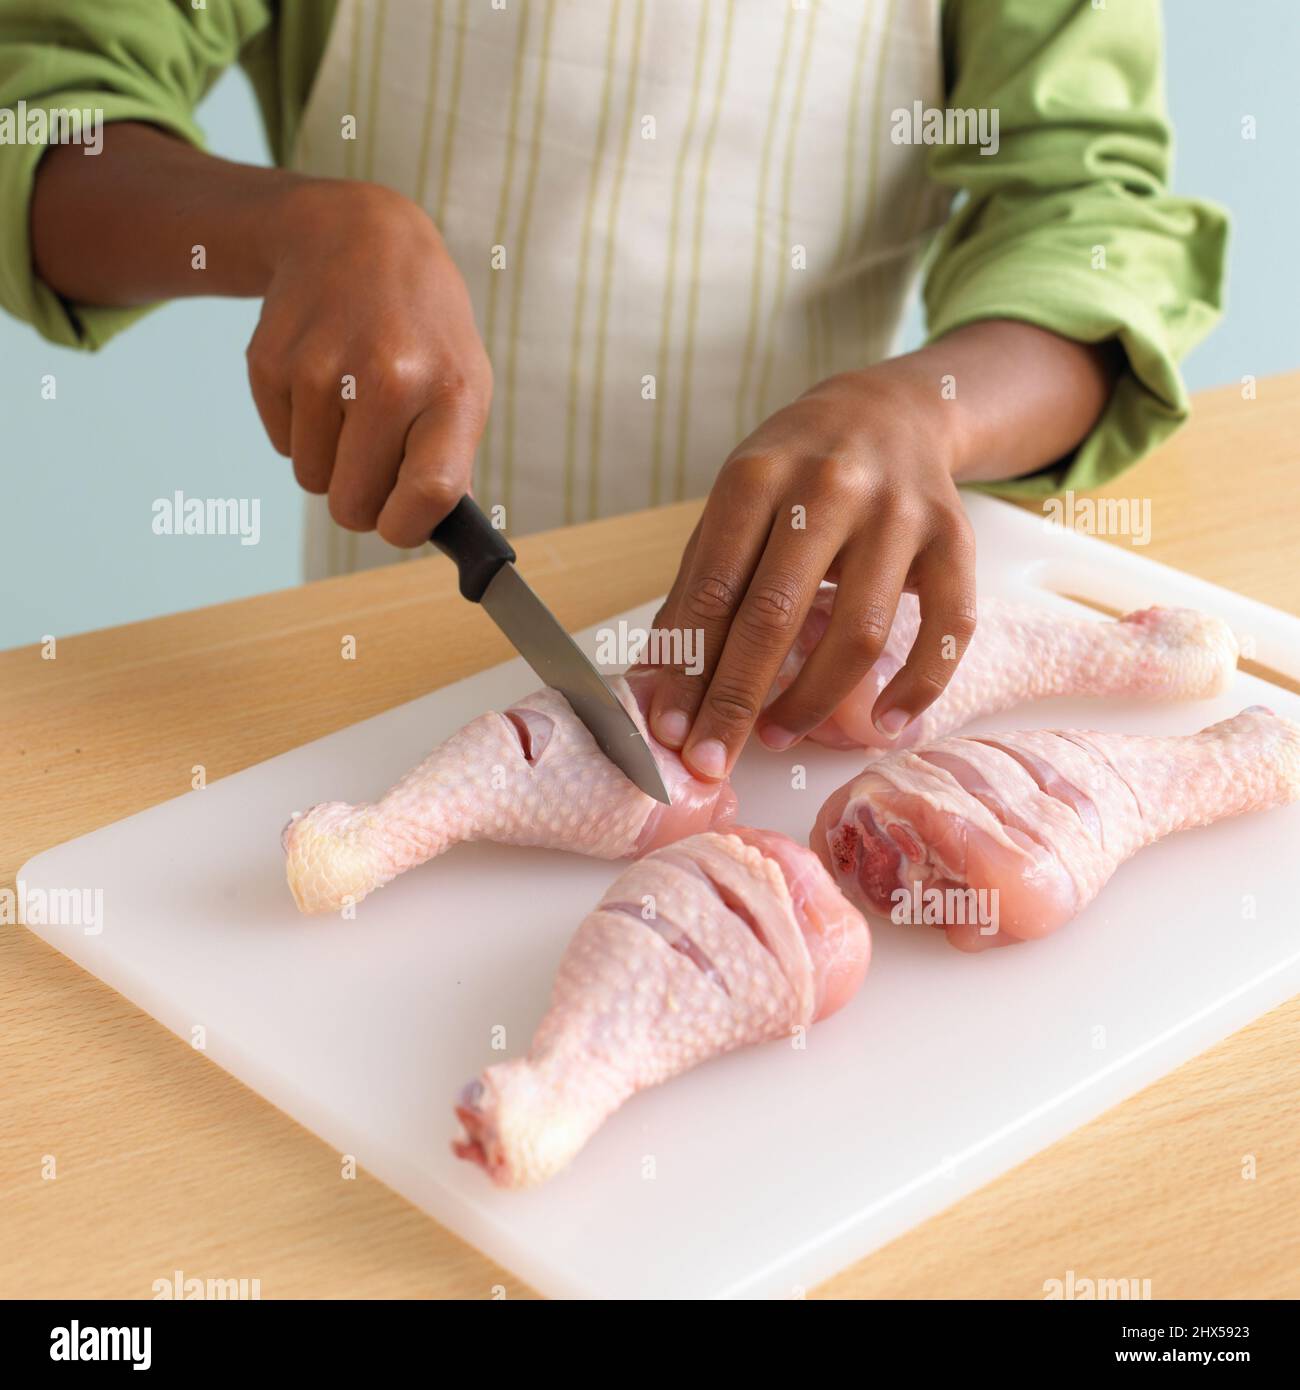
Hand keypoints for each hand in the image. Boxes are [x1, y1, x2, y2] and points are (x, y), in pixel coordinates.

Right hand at [247, 180, 491, 544]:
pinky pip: (281, 445)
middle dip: (362, 499)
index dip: (407, 527)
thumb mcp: (464, 382)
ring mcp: (321, 367)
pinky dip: (300, 428)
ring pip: (312, 479)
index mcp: (449, 390)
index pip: (430, 493)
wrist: (355, 237)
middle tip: (376, 455)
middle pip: (353, 505)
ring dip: (330, 459)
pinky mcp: (269, 362)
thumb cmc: (422, 329)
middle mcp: (387, 377)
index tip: (400, 523)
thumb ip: (451, 461)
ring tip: (352, 400)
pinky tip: (322, 377)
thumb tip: (427, 531)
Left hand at [647, 362, 976, 779]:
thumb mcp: (734, 506)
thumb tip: (657, 685)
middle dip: (737, 700)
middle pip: (776, 615)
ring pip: (859, 632)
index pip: (715, 590)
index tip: (668, 730)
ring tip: (777, 735)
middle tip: (711, 758)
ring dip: (813, 700)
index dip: (688, 668)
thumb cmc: (795, 472)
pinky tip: (882, 724)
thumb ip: (698, 589)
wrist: (890, 410)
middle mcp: (831, 488)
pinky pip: (947, 628)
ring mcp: (899, 513)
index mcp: (759, 475)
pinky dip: (917, 687)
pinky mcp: (955, 538)